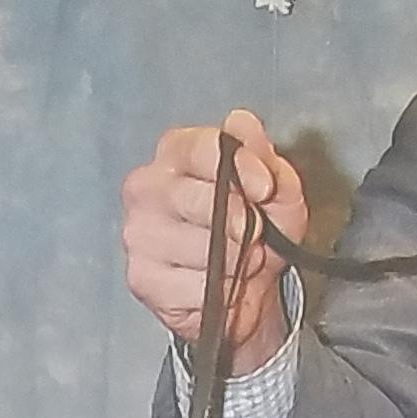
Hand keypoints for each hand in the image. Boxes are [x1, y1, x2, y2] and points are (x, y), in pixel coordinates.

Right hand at [120, 111, 301, 365]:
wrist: (247, 291)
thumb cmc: (257, 230)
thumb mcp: (278, 188)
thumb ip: (262, 154)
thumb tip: (242, 127)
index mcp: (176, 152)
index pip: (202, 147)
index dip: (241, 168)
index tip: (265, 189)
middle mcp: (146, 186)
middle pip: (199, 199)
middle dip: (240, 222)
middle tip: (255, 234)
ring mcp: (138, 232)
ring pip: (200, 247)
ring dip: (234, 260)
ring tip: (238, 260)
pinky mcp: (141, 278)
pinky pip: (194, 285)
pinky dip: (218, 291)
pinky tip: (218, 284)